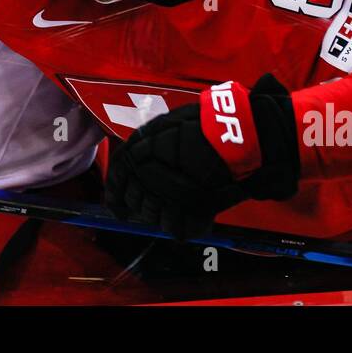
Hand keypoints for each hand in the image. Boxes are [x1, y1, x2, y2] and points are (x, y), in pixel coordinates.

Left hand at [104, 75, 299, 240]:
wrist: (235, 134)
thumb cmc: (205, 124)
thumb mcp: (169, 125)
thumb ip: (150, 144)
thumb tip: (139, 160)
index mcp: (138, 148)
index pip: (116, 177)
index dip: (116, 195)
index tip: (118, 207)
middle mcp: (145, 172)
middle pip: (136, 200)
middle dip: (144, 206)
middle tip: (159, 204)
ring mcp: (164, 193)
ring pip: (154, 216)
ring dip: (164, 215)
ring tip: (181, 206)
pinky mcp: (184, 210)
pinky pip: (176, 228)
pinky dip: (184, 226)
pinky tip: (193, 217)